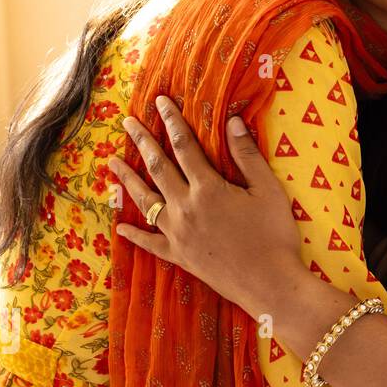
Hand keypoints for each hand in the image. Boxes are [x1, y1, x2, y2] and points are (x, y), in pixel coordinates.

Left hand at [110, 95, 308, 315]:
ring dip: (127, 179)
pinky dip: (134, 234)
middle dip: (142, 142)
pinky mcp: (179, 256)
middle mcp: (185, 207)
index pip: (185, 147)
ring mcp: (178, 234)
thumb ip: (247, 155)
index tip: (159, 102)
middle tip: (126, 122)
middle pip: (158, 168)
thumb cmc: (274, 235)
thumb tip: (232, 121)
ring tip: (111, 162)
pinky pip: (150, 243)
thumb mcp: (268, 190)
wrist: (270, 284)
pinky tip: (121, 227)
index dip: (172, 122)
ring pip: (146, 201)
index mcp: (208, 188)